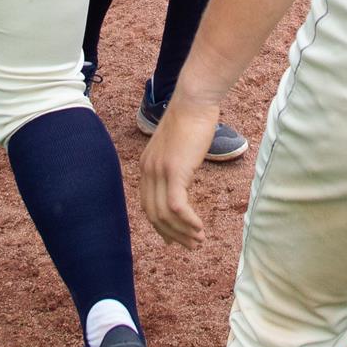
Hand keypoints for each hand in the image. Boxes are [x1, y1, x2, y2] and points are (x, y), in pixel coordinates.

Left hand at [138, 93, 217, 247]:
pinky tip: (200, 228)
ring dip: (183, 232)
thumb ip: (176, 163)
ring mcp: (159, 171)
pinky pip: (177, 207)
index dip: (160, 226)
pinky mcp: (174, 171)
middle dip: (172, 235)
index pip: (147, 205)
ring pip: (165, 215)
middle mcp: (148, 171)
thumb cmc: (192, 118)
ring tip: (199, 241)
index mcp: (146, 166)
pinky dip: (188, 222)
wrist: (194, 100)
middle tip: (190, 246)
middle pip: (154, 215)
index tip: (174, 239)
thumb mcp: (178, 146)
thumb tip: (183, 175)